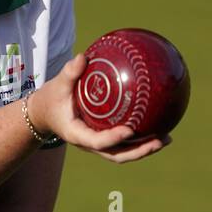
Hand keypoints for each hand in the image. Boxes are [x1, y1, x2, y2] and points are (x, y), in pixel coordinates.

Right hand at [27, 52, 172, 162]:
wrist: (45, 114)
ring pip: (124, 153)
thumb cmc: (51, 98)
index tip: (130, 130)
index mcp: (77, 134)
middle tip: (160, 141)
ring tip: (166, 138)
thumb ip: (70, 73)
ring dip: (145, 149)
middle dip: (140, 151)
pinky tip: (158, 125)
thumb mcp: (57, 85)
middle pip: (117, 155)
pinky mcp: (103, 139)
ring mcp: (98, 144)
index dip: (113, 139)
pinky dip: (141, 138)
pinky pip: (125, 142)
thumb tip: (84, 57)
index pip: (97, 141)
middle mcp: (90, 144)